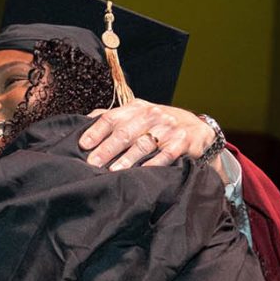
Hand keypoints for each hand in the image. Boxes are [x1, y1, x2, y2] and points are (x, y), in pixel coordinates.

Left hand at [78, 101, 228, 182]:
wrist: (197, 129)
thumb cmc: (159, 125)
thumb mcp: (138, 115)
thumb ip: (114, 119)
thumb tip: (83, 122)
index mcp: (137, 107)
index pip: (112, 117)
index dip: (96, 131)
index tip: (82, 145)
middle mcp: (152, 115)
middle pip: (125, 132)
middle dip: (107, 148)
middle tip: (92, 163)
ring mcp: (168, 128)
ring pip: (144, 144)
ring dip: (127, 159)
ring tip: (112, 171)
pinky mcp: (183, 142)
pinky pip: (166, 154)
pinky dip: (153, 164)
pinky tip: (141, 173)